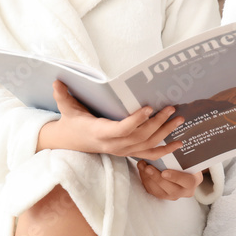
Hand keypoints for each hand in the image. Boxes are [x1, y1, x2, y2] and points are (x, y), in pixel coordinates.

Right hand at [37, 80, 184, 159]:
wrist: (71, 142)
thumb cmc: (72, 122)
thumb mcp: (66, 108)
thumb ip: (62, 96)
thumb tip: (56, 80)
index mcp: (100, 133)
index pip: (121, 129)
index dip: (136, 120)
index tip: (149, 107)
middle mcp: (114, 145)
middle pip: (140, 137)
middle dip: (158, 123)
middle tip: (172, 108)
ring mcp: (122, 151)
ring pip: (147, 145)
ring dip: (165, 133)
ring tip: (179, 119)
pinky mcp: (128, 153)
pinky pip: (149, 155)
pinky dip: (165, 150)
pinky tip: (180, 143)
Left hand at [136, 160, 202, 200]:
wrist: (183, 170)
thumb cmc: (186, 160)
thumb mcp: (187, 157)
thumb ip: (182, 155)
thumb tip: (174, 143)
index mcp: (193, 181)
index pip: (187, 182)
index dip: (176, 177)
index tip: (164, 172)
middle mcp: (184, 192)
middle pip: (171, 189)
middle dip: (157, 177)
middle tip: (147, 167)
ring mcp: (173, 196)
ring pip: (159, 192)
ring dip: (148, 178)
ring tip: (142, 165)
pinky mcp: (163, 196)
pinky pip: (152, 191)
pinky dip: (146, 180)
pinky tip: (142, 170)